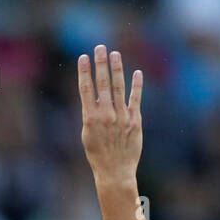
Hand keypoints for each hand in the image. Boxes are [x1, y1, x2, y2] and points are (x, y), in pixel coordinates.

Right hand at [76, 45, 142, 188]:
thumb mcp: (87, 135)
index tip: (83, 58)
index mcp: (90, 119)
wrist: (115, 172)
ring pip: (118, 88)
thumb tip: (93, 97)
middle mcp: (106, 116)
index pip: (86, 90)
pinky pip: (135, 99)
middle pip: (102, 84)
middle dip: (100, 64)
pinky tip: (136, 73)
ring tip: (115, 54)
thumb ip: (91, 115)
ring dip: (116, 69)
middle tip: (99, 48)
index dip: (84, 72)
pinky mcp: (135, 121)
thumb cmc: (98, 155)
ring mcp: (121, 117)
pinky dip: (136, 86)